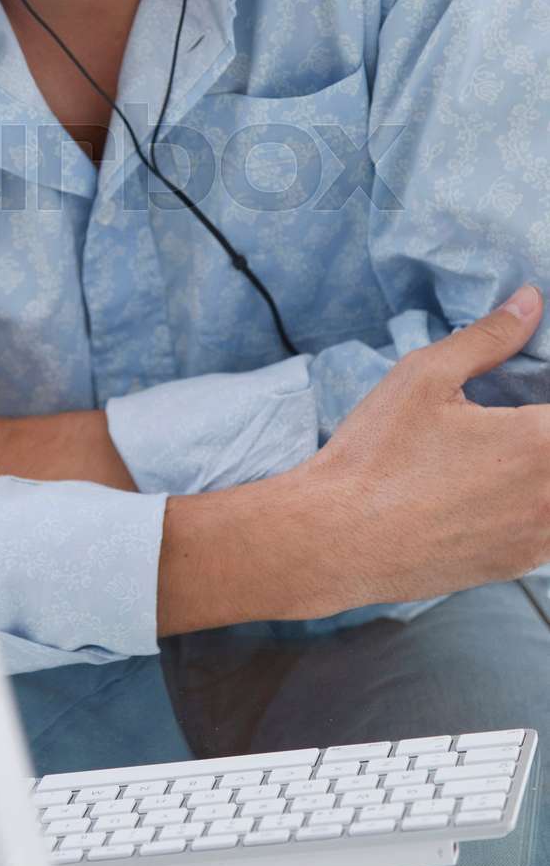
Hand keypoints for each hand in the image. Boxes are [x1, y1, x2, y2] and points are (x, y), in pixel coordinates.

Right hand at [299, 286, 549, 609]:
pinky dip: (533, 506)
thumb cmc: (377, 455)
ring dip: (539, 469)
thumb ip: (489, 337)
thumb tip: (531, 301)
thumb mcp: (425, 376)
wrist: (337, 539)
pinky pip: (548, 530)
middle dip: (538, 430)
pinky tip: (490, 491)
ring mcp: (539, 537)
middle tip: (501, 422)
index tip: (523, 397)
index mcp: (541, 440)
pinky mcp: (519, 564)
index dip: (542, 395)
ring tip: (496, 453)